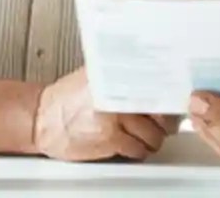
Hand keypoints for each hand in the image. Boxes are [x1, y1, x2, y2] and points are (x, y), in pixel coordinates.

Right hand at [33, 67, 175, 161]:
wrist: (44, 120)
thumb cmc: (67, 99)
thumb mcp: (94, 76)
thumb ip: (120, 72)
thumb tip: (149, 69)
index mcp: (115, 76)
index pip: (155, 82)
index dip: (169, 92)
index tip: (176, 96)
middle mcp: (117, 95)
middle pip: (160, 110)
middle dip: (165, 119)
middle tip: (164, 120)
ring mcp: (115, 118)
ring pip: (154, 133)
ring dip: (155, 138)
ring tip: (150, 135)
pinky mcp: (110, 140)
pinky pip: (138, 149)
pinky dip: (141, 150)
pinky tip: (136, 146)